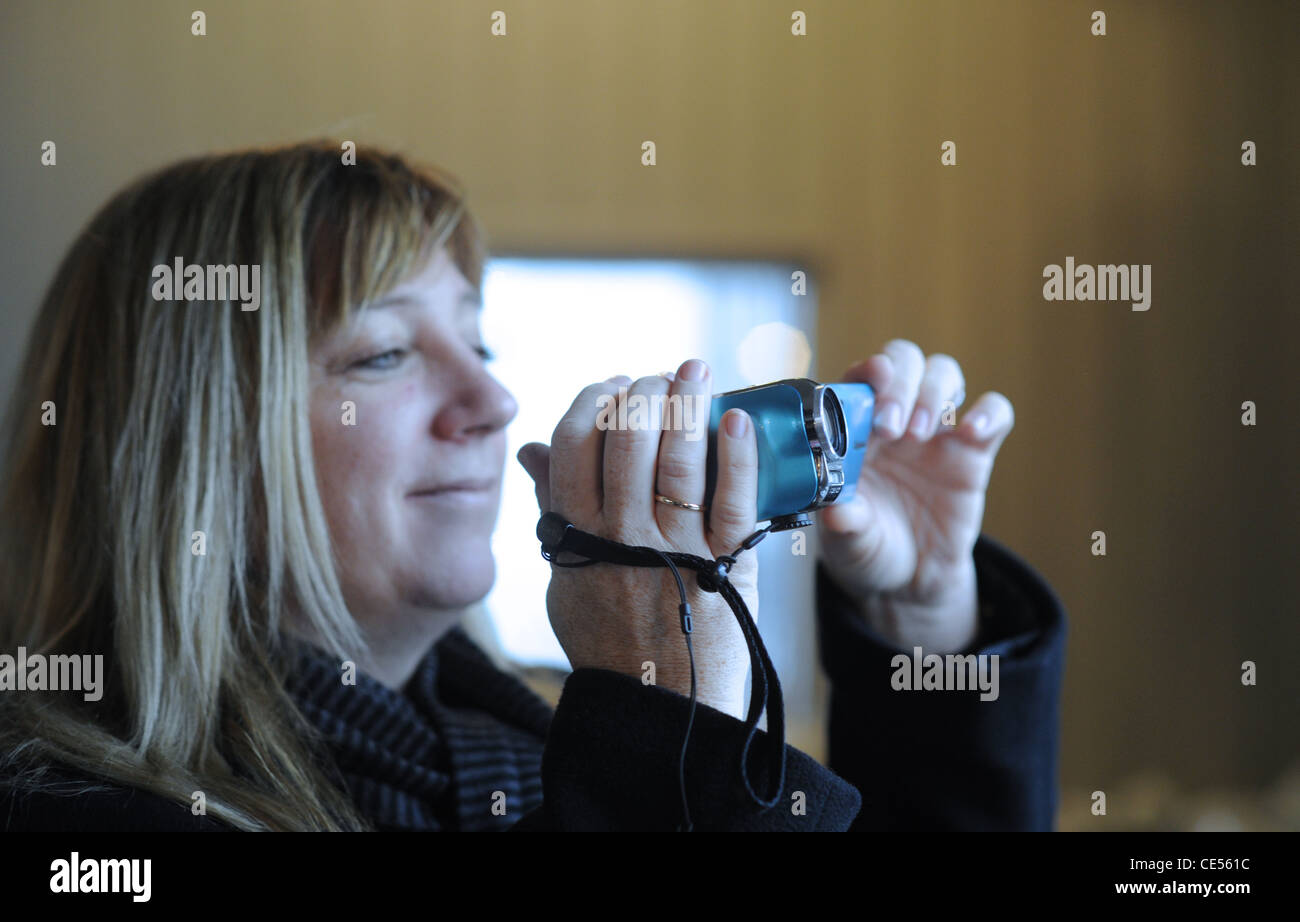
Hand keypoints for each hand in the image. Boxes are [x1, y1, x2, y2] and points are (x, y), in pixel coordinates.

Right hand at [516, 359, 759, 718]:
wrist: (659, 704)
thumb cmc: (610, 639)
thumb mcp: (566, 577)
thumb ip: (553, 510)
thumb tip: (531, 451)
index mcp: (579, 534)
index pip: (574, 444)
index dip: (593, 401)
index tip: (611, 385)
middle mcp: (623, 535)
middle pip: (626, 441)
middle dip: (641, 394)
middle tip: (657, 376)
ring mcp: (676, 547)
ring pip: (678, 460)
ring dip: (687, 405)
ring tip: (695, 370)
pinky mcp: (726, 563)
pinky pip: (734, 498)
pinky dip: (737, 455)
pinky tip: (736, 420)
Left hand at [816, 339, 1014, 652]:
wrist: (908, 579)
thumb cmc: (868, 546)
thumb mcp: (847, 541)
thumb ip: (843, 523)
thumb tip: (834, 510)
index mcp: (854, 428)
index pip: (860, 377)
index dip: (867, 372)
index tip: (871, 384)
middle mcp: (895, 418)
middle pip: (904, 361)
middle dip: (899, 382)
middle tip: (890, 426)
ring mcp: (935, 430)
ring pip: (943, 373)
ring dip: (932, 392)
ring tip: (919, 435)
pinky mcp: (974, 450)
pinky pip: (994, 412)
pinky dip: (988, 412)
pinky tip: (971, 431)